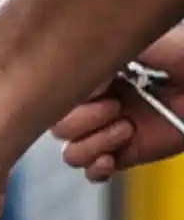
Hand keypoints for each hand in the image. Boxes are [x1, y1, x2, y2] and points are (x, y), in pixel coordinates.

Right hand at [51, 26, 183, 181]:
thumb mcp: (161, 46)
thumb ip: (123, 48)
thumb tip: (91, 65)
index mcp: (102, 76)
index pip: (61, 91)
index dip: (75, 94)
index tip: (104, 86)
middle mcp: (100, 105)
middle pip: (59, 126)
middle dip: (83, 121)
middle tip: (117, 109)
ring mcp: (109, 133)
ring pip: (71, 152)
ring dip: (93, 144)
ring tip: (126, 130)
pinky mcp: (125, 156)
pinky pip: (92, 173)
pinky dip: (97, 169)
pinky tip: (113, 159)